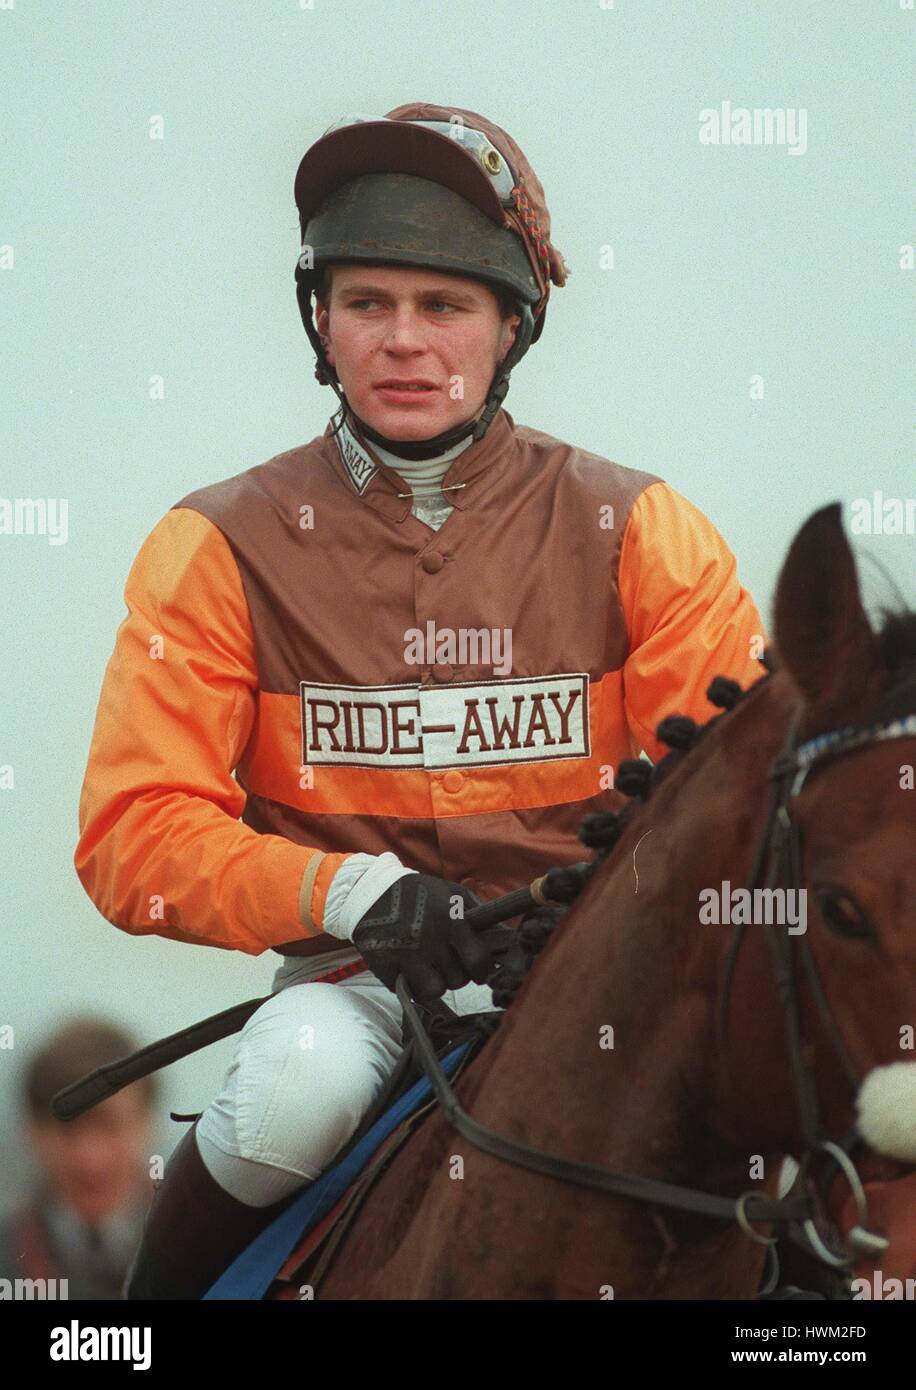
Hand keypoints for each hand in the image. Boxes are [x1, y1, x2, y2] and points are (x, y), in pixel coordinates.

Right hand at [351, 873, 494, 1000]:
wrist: (370, 894)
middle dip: (458, 974)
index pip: (480, 961)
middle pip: (460, 980)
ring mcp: (408, 956)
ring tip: (428, 962)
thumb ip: (478, 914)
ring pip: (437, 990)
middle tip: (447, 959)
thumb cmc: (419, 893)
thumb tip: (507, 937)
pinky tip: (410, 967)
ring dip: (436, 981)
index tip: (477, 966)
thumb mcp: (451, 893)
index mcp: (452, 919)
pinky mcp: (389, 970)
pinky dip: (414, 984)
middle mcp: (432, 939)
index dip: (482, 969)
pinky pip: (412, 992)